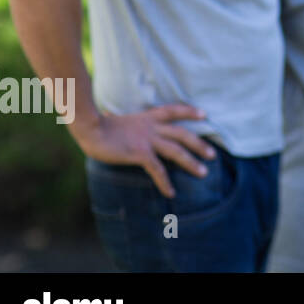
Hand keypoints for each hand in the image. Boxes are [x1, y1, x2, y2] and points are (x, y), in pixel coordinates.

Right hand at [75, 105, 216, 197]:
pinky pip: (157, 169)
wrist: (90, 127)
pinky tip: (171, 192)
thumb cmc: (98, 124)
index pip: (174, 110)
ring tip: (204, 173)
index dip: (190, 112)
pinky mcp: (140, 153)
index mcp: (148, 117)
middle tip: (213, 154)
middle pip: (183, 134)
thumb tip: (111, 114)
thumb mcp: (118, 119)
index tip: (205, 115)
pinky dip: (165, 182)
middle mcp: (152, 127)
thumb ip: (125, 121)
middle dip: (199, 144)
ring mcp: (148, 140)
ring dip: (191, 162)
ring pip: (176, 151)